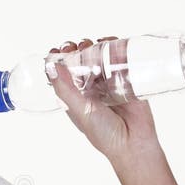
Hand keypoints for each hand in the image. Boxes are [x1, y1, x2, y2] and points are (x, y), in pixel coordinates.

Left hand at [46, 38, 160, 162]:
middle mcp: (91, 89)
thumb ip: (65, 89)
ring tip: (92, 44)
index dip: (59, 59)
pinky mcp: (127, 80)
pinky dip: (115, 48)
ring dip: (94, 46)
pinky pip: (120, 60)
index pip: (64, 73)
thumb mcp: (79, 110)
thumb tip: (50, 66)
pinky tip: (111, 42)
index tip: (58, 50)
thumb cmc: (104, 133)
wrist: (134, 143)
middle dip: (76, 49)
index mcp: (76, 97)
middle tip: (76, 46)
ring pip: (99, 57)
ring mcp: (109, 83)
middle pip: (81, 61)